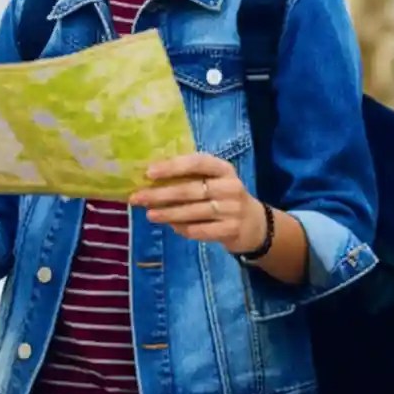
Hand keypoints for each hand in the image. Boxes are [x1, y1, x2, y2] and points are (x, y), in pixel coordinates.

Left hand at [129, 153, 266, 253]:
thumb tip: (151, 179)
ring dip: (168, 214)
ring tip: (149, 214)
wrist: (255, 224)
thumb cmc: (223, 197)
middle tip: (138, 198)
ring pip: (194, 212)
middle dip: (161, 194)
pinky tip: (171, 227)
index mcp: (223, 169)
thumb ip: (190, 177)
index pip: (197, 162)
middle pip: (190, 190)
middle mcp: (230, 186)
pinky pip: (201, 230)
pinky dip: (184, 229)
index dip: (173, 167)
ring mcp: (233, 209)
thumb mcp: (214, 180)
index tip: (149, 172)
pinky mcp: (232, 230)